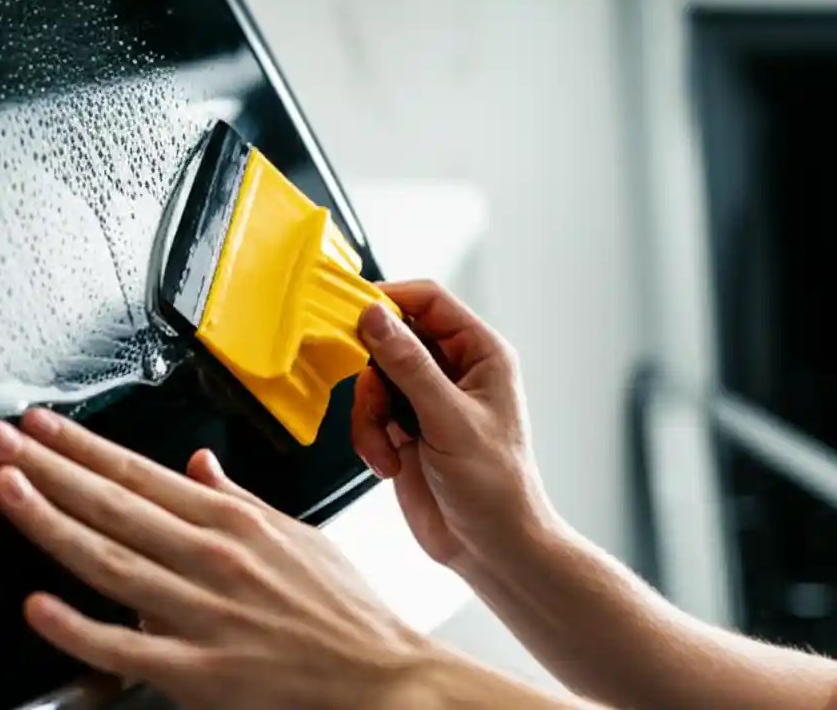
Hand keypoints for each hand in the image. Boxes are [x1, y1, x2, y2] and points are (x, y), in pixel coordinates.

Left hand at [0, 409, 561, 709]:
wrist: (387, 682)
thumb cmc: (345, 613)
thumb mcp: (298, 536)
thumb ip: (240, 499)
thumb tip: (201, 464)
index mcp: (233, 522)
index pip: (140, 473)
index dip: (82, 447)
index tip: (40, 425)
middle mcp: (213, 557)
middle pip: (114, 504)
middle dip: (49, 467)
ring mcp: (204, 613)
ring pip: (112, 561)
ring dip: (52, 522)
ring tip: (6, 491)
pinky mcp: (203, 671)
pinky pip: (130, 646)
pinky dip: (80, 627)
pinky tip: (39, 606)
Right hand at [352, 280, 555, 572]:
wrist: (491, 548)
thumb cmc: (496, 487)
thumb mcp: (448, 420)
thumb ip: (409, 365)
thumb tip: (376, 317)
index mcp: (480, 354)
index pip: (428, 301)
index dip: (389, 300)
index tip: (353, 314)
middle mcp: (453, 371)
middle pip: (391, 340)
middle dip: (374, 376)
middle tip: (374, 401)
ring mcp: (427, 401)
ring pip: (373, 381)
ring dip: (369, 417)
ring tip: (388, 449)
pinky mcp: (406, 430)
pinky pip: (368, 415)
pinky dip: (368, 439)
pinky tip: (389, 465)